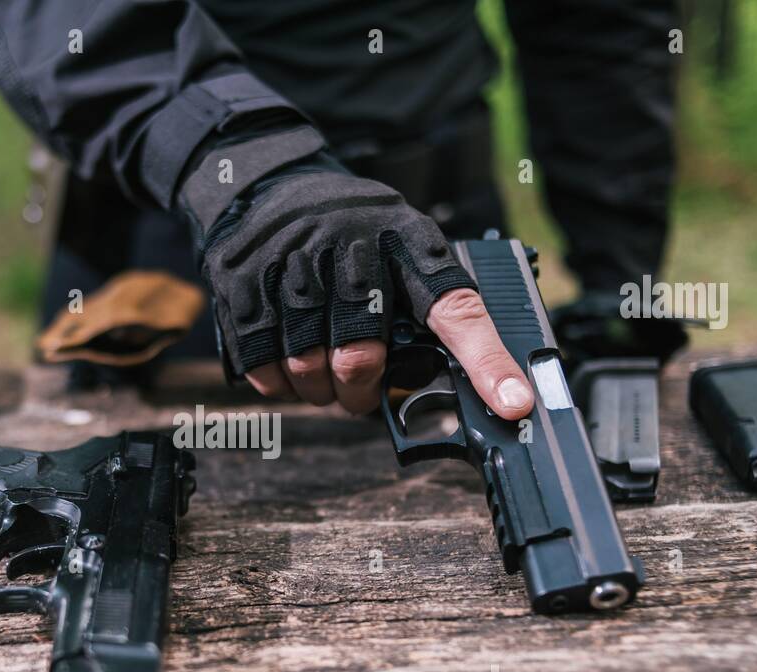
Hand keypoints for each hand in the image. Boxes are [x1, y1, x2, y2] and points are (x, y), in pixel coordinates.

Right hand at [183, 145, 532, 417]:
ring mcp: (291, 261)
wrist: (265, 181)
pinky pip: (262, 364)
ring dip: (318, 391)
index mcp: (407, 239)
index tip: (513, 403)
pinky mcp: (243, 281)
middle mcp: (350, 245)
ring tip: (323, 381)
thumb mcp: (400, 245)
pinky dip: (278, 384)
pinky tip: (288, 373)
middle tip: (360, 393)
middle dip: (361, 390)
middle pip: (360, 353)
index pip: (456, 306)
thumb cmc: (350, 232)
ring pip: (308, 365)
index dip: (486, 360)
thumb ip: (428, 308)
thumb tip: (467, 385)